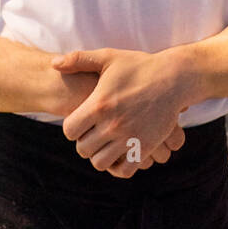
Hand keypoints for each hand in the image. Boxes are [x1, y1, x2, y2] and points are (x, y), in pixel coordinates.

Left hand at [52, 47, 191, 178]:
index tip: (81, 121)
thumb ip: (79, 59)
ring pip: (100, 162)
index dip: (72, 127)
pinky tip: (119, 152)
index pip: (70, 130)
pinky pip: (124, 170)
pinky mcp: (145, 147)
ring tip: (105, 141)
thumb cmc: (139, 66)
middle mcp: (113, 125)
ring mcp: (129, 138)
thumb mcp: (108, 58)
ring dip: (99, 154)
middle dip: (84, 141)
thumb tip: (53, 63)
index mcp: (100, 104)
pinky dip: (118, 166)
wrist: (173, 78)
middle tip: (93, 131)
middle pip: (83, 149)